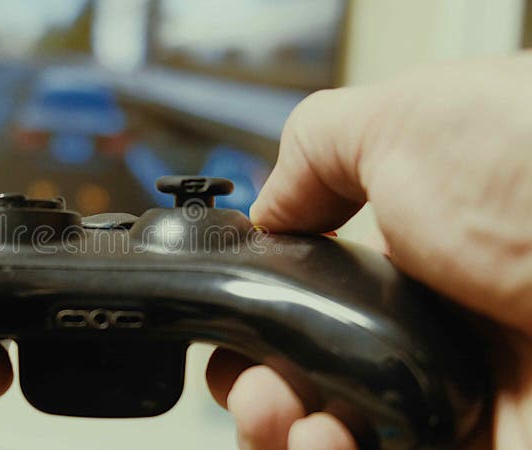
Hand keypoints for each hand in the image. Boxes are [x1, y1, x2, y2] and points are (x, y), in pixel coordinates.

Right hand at [206, 53, 531, 448]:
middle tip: (254, 393)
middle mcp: (431, 336)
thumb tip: (270, 205)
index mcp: (406, 262)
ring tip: (283, 422)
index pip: (305, 314)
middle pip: (315, 389)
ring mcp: (462, 405)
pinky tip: (324, 444)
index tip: (232, 342)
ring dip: (284, 440)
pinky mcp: (492, 449)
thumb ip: (320, 150)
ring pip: (342, 441)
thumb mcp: (407, 121)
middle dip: (259, 399)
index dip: (254, 333)